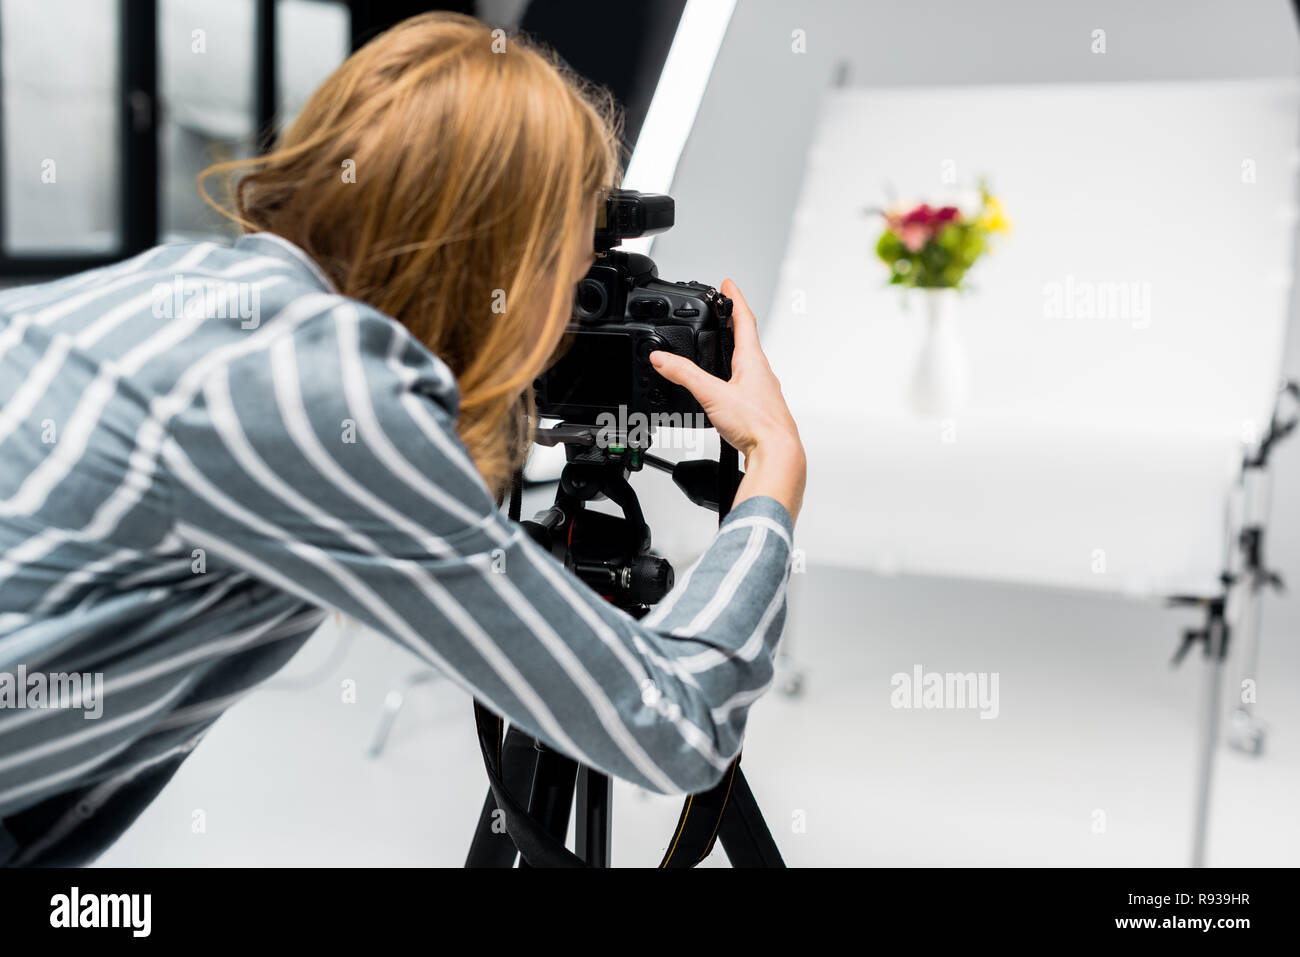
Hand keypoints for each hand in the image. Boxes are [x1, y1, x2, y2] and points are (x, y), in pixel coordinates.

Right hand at [649, 279, 805, 522]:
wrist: (777, 453)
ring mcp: (763, 391)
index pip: (744, 319)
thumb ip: (685, 375)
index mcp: (752, 361)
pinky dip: (734, 376)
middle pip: (747, 339)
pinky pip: (746, 384)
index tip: (727, 284)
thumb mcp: (713, 395)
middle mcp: (761, 372)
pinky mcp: (760, 408)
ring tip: (721, 345)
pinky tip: (727, 388)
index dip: (734, 299)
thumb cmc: (757, 425)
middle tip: (722, 310)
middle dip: (733, 323)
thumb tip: (662, 358)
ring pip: (748, 363)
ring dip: (734, 350)